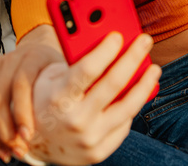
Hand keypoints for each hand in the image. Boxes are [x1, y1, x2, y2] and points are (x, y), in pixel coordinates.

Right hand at [0, 25, 62, 161]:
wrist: (42, 49)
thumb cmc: (59, 68)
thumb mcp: (70, 73)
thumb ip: (74, 88)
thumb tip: (89, 110)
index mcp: (33, 57)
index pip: (21, 83)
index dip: (22, 111)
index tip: (29, 135)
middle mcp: (10, 59)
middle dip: (6, 130)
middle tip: (19, 151)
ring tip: (5, 152)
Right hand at [29, 32, 159, 165]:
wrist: (34, 143)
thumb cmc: (44, 100)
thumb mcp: (48, 78)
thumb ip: (73, 62)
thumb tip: (104, 41)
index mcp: (58, 97)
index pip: (87, 70)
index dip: (105, 50)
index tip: (119, 35)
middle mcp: (75, 120)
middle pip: (113, 84)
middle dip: (132, 58)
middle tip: (144, 41)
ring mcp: (89, 139)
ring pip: (127, 107)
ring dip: (144, 84)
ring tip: (153, 69)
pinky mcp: (98, 152)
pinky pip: (123, 126)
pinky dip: (132, 107)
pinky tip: (138, 92)